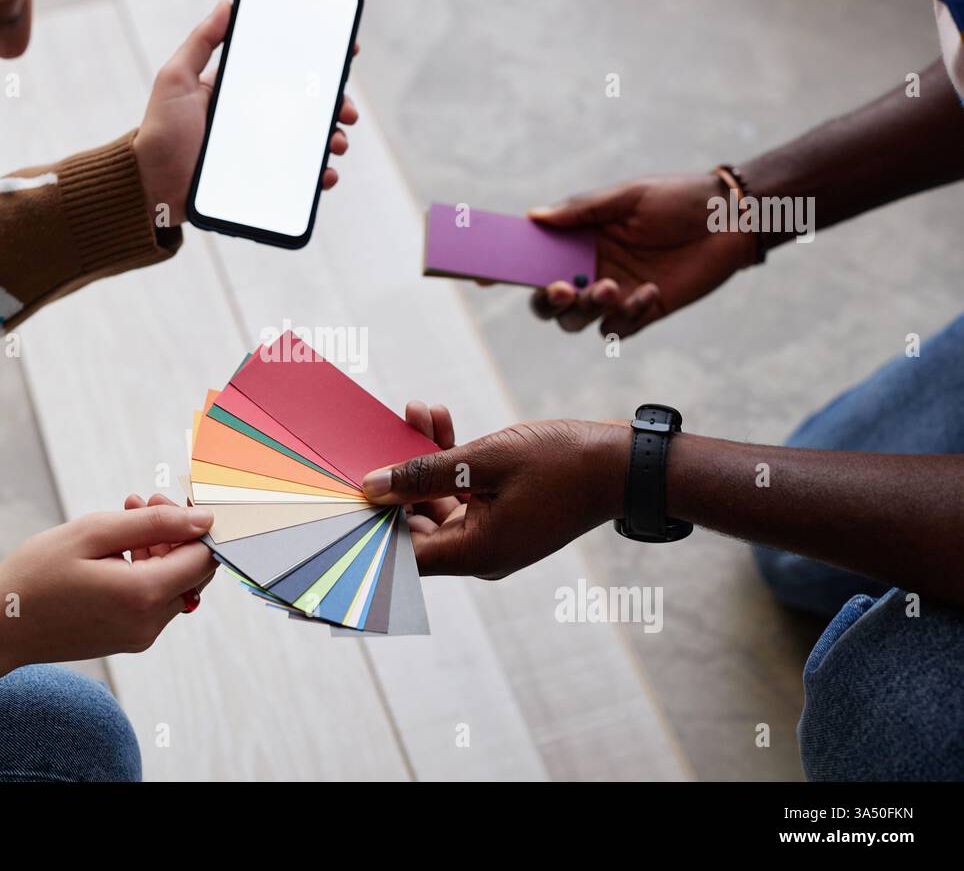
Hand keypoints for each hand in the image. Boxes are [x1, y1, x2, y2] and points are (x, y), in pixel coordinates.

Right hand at [0, 504, 217, 688]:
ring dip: (160, 549)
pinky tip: (118, 549)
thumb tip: (203, 519)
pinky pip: (155, 600)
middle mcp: (150, 622)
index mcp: (143, 595)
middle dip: (177, 533)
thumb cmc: (36, 574)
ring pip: (175, 585)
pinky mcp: (130, 639)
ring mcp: (141, 635)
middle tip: (142, 503)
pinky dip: (147, 571)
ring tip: (126, 518)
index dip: (195, 524)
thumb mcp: (94, 533)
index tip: (169, 499)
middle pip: (194, 572)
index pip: (204, 556)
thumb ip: (155, 524)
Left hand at [132, 1, 359, 226]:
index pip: (287, 71)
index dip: (319, 62)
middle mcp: (257, 119)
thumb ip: (200, 42)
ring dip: (333, 139)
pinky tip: (326, 175)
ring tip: (338, 143)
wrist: (151, 186)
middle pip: (309, 107)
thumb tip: (227, 4)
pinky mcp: (262, 181)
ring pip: (310, 141)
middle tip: (347, 109)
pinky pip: (299, 179)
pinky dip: (319, 177)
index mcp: (242, 91)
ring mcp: (262, 151)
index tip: (346, 52)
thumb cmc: (160, 131)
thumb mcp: (176, 78)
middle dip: (337, 105)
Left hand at [362, 419, 628, 579]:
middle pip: (414, 527)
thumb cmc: (561, 462)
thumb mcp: (483, 460)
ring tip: (416, 412)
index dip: (367, 531)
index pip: (400, 557)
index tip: (342, 503)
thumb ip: (423, 474)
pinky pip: (462, 495)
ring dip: (422, 462)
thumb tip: (371, 487)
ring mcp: (491, 537)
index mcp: (474, 553)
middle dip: (395, 480)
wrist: (626, 464)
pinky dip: (449, 465)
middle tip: (377, 438)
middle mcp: (479, 554)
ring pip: (436, 504)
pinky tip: (439, 422)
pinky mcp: (502, 518)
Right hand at [526, 173, 755, 337]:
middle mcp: (588, 270)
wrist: (732, 219)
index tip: (481, 274)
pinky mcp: (641, 311)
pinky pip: (616, 329)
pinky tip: (652, 292)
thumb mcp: (627, 196)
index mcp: (579, 240)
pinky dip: (629, 316)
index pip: (533, 257)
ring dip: (586, 310)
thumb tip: (533, 216)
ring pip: (575, 322)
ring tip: (612, 287)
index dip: (504, 268)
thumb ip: (581, 209)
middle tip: (560, 290)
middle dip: (544, 302)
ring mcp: (612, 294)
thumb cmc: (678, 199)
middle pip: (545, 302)